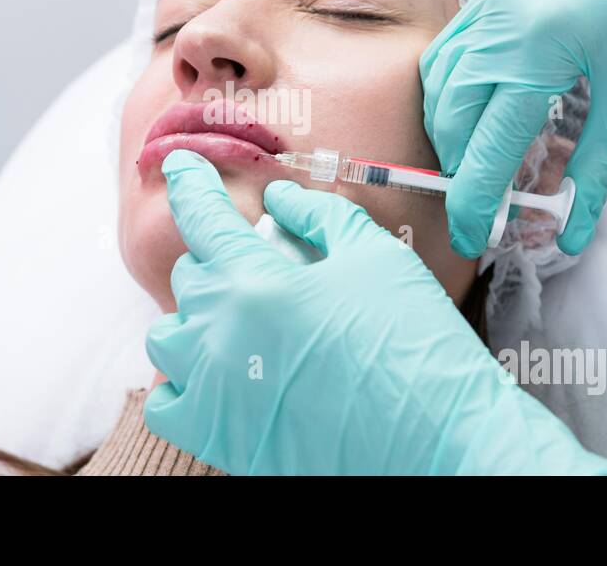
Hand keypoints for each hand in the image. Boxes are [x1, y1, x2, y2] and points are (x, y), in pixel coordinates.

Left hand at [142, 148, 606, 474]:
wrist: (440, 440)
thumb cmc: (414, 343)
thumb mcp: (377, 257)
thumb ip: (319, 216)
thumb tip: (278, 200)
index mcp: (255, 283)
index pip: (200, 217)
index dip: (189, 182)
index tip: (182, 164)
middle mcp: (220, 337)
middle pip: (189, 277)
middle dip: (217, 258)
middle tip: (259, 262)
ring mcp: (215, 394)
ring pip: (167, 337)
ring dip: (193, 317)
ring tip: (235, 317)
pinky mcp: (221, 441)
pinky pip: (166, 404)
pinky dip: (180, 381)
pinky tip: (216, 371)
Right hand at [421, 0, 606, 257]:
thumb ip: (597, 170)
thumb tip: (569, 230)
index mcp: (535, 46)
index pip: (484, 145)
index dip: (475, 201)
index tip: (474, 241)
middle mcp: (499, 18)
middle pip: (449, 114)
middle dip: (457, 169)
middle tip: (483, 208)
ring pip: (441, 81)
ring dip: (452, 130)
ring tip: (483, 165)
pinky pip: (454, 49)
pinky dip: (457, 91)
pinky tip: (486, 114)